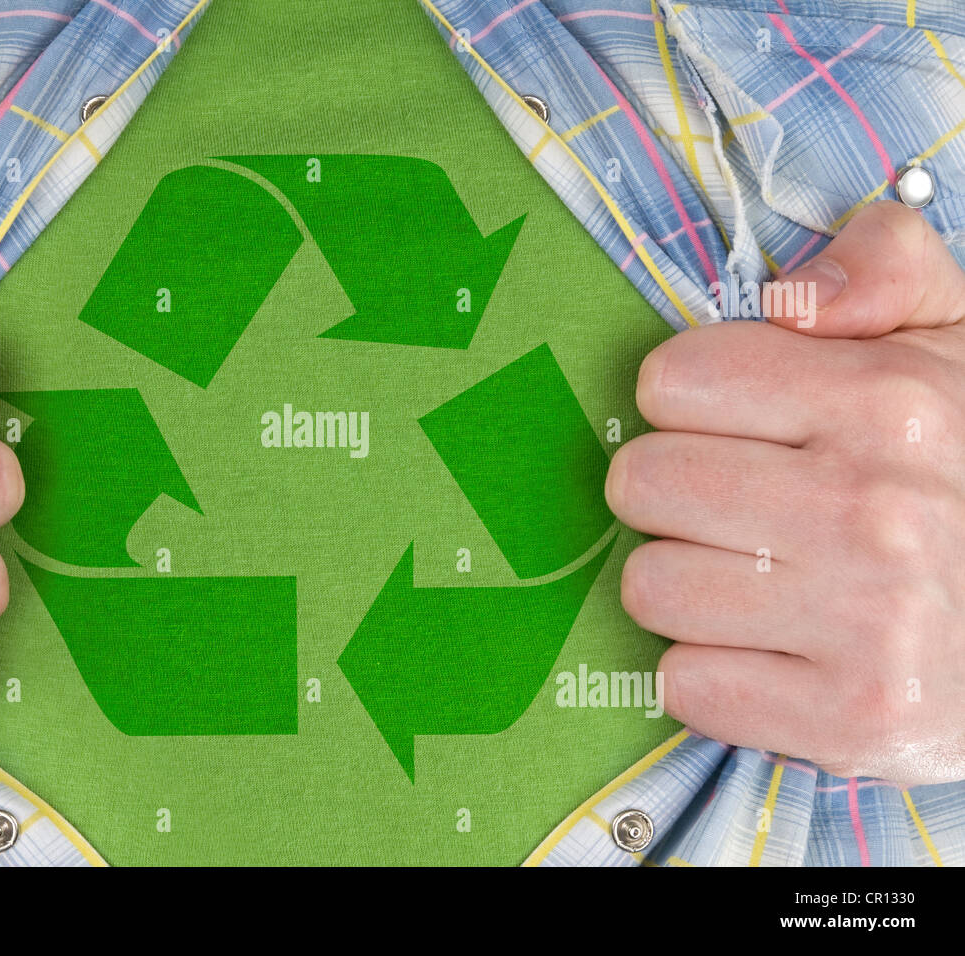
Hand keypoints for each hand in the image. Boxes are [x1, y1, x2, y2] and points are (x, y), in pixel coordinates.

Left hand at [609, 201, 964, 784]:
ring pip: (649, 585)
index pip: (671, 380)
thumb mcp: (960, 338)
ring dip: (690, 585)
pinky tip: (776, 654)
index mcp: (887, 402)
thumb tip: (792, 294)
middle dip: (678, 492)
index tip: (739, 422)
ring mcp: (863, 626)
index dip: (694, 399)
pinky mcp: (850, 722)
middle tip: (743, 508)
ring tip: (761, 582)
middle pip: (641, 481)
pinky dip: (715, 675)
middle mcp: (871, 512)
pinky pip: (685, 684)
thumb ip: (885, 265)